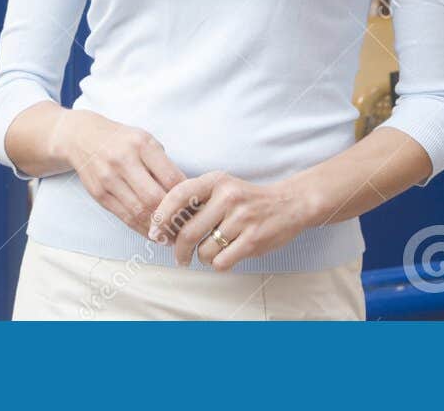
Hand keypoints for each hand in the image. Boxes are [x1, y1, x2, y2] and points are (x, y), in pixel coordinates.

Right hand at [58, 110, 185, 235]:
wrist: (83, 138)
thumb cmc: (123, 140)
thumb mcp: (146, 140)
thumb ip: (164, 164)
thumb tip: (187, 194)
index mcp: (142, 144)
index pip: (170, 177)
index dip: (186, 197)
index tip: (196, 208)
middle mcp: (124, 161)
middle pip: (154, 198)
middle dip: (173, 217)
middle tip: (188, 227)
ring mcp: (109, 179)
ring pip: (139, 212)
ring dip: (159, 229)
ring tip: (174, 236)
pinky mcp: (99, 195)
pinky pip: (125, 218)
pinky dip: (142, 229)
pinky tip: (155, 234)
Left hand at [148, 170, 315, 270]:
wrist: (289, 204)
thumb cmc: (249, 199)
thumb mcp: (223, 187)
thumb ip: (197, 199)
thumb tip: (162, 223)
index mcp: (217, 180)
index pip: (179, 194)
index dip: (162, 214)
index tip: (154, 231)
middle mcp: (228, 197)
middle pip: (188, 232)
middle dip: (179, 250)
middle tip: (180, 257)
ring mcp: (241, 218)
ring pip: (204, 251)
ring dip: (203, 257)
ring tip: (214, 249)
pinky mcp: (252, 240)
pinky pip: (221, 261)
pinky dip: (219, 263)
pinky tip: (227, 254)